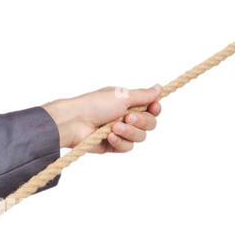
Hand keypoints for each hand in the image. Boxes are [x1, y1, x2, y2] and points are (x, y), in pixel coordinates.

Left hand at [42, 84, 162, 151]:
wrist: (75, 122)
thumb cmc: (95, 104)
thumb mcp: (122, 96)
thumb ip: (143, 95)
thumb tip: (159, 87)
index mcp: (129, 103)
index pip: (152, 108)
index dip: (155, 109)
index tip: (153, 107)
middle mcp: (127, 117)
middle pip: (150, 124)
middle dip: (141, 121)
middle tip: (128, 117)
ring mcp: (121, 132)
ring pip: (140, 138)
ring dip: (129, 132)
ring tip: (114, 127)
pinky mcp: (114, 146)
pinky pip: (127, 147)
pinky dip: (119, 141)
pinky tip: (108, 136)